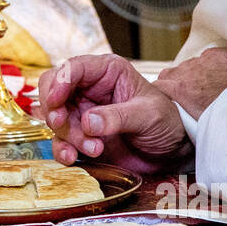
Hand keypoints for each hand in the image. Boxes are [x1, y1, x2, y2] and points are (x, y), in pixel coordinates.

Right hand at [34, 54, 191, 175]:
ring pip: (56, 118)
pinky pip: (61, 141)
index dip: (59, 81)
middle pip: (53, 90)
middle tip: (61, 122)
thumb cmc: (166, 121)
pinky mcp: (81, 136)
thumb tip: (87, 122)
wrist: (172, 150)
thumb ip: (118, 117)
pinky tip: (72, 157)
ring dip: (67, 135)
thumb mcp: (147, 114)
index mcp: (107, 72)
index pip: (74, 68)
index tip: (55, 100)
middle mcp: (89, 89)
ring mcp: (82, 113)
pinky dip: (62, 149)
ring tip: (95, 149)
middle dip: (54, 108)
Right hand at [154, 46, 226, 119]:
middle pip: (173, 73)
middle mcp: (190, 71)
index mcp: (181, 89)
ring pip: (192, 64)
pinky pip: (209, 56)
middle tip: (192, 95)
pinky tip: (222, 76)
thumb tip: (175, 115)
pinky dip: (212, 65)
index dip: (162, 91)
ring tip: (211, 86)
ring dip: (197, 73)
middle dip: (179, 82)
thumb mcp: (198, 124)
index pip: (158, 85)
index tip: (167, 98)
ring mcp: (206, 60)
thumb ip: (181, 114)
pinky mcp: (222, 53)